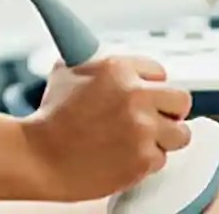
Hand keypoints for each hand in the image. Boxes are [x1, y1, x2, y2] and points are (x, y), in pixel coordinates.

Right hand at [20, 55, 192, 201]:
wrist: (38, 157)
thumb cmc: (48, 119)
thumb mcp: (66, 73)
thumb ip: (95, 63)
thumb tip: (102, 57)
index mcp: (117, 68)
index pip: (159, 71)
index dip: (150, 85)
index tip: (145, 95)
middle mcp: (134, 95)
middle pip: (180, 100)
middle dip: (168, 110)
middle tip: (155, 118)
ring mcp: (141, 129)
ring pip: (180, 133)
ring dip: (164, 139)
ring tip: (141, 141)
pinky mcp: (143, 159)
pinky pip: (162, 159)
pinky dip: (146, 162)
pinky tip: (125, 157)